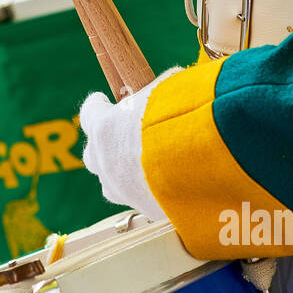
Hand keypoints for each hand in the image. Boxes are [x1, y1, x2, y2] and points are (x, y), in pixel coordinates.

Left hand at [79, 70, 180, 219]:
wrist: (204, 161)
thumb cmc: (183, 117)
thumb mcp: (170, 89)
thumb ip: (162, 89)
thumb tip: (171, 83)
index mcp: (106, 127)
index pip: (89, 113)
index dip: (96, 106)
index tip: (101, 100)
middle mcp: (106, 160)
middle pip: (92, 154)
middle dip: (104, 145)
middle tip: (121, 137)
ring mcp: (121, 189)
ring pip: (110, 184)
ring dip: (120, 174)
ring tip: (140, 167)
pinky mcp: (144, 208)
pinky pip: (139, 200)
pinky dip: (148, 192)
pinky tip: (167, 184)